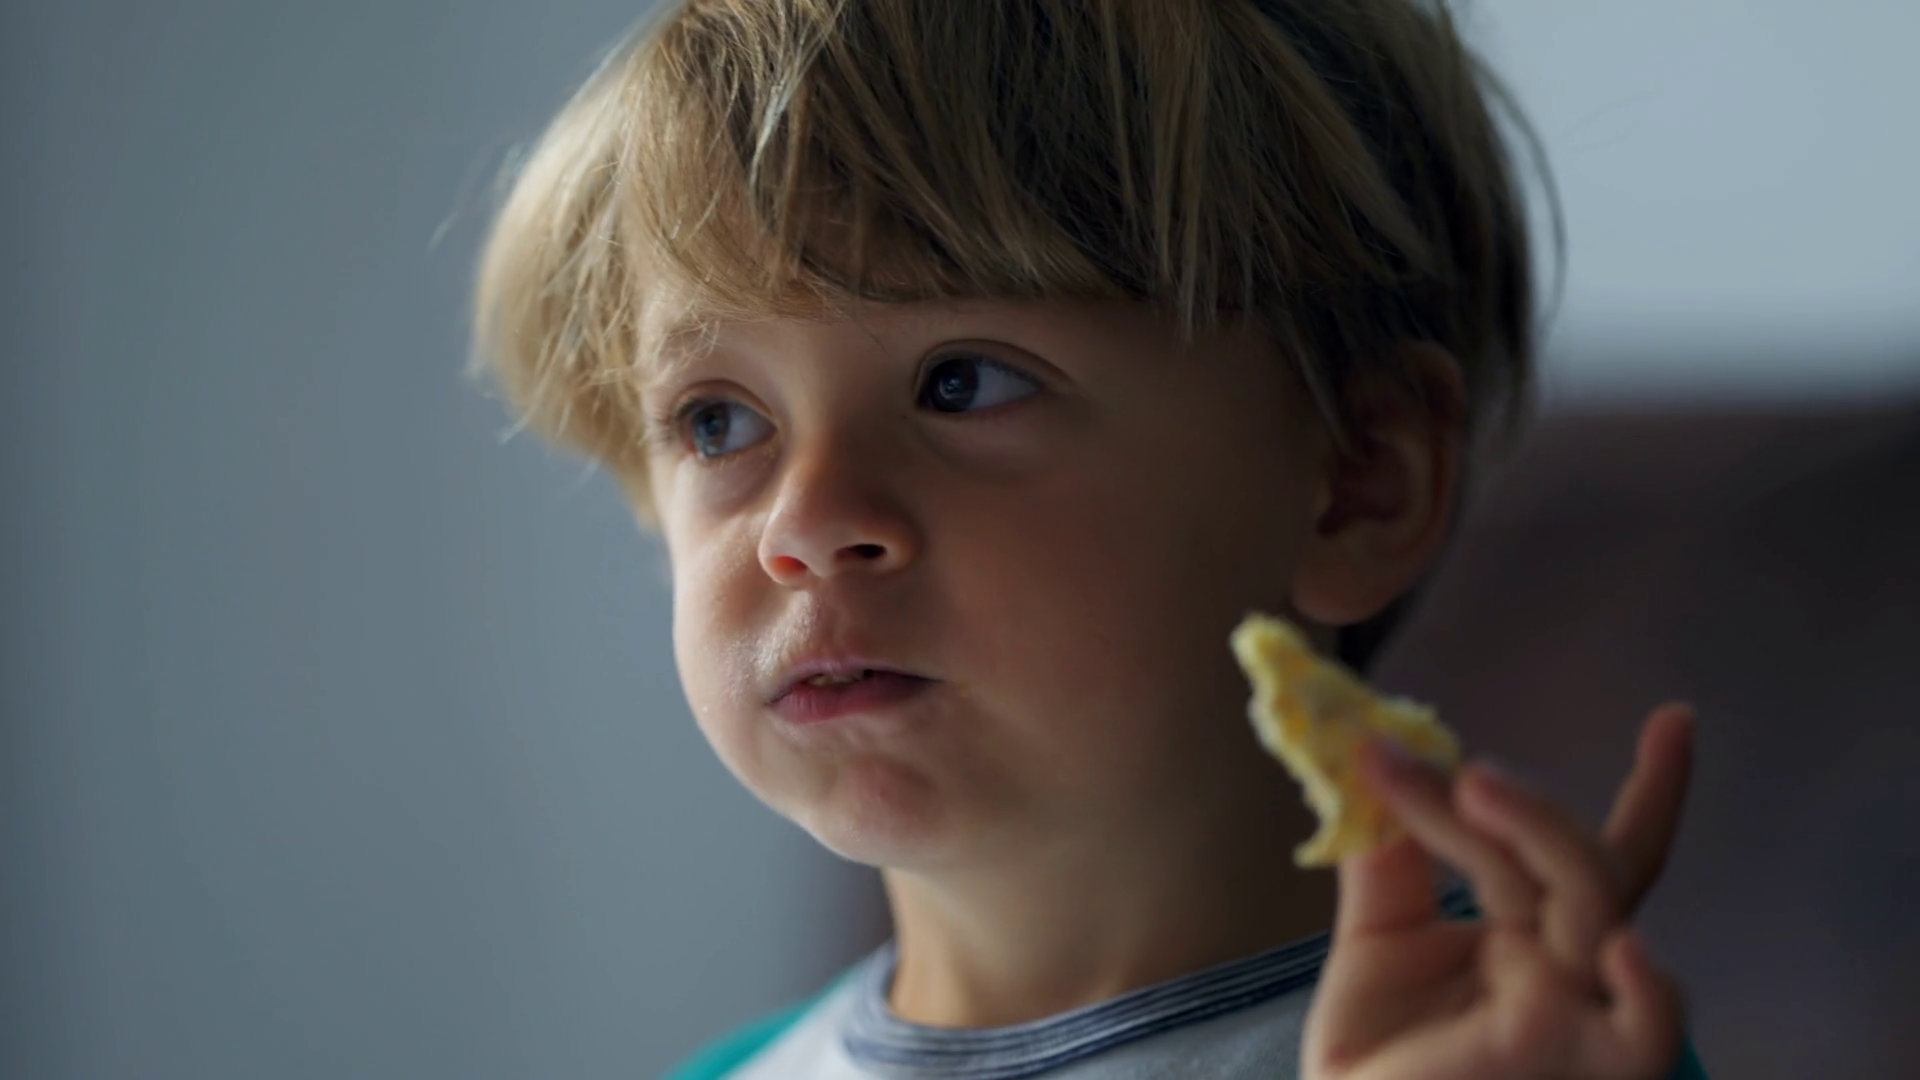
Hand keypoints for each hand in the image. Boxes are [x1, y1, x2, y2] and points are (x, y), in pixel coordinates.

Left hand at [1302, 703, 1695, 1079]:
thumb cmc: (1377, 1072)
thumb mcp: (1370, 957)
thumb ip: (1386, 871)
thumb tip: (1377, 770)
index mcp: (1517, 933)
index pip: (1547, 843)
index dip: (1531, 781)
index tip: (1438, 731)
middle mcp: (1561, 962)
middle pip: (1574, 860)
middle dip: (1536, 802)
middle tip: (1462, 763)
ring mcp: (1579, 1010)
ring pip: (1595, 903)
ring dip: (1543, 834)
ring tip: (1475, 785)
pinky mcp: (1589, 1066)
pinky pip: (1648, 1032)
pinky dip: (1650, 990)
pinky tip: (1624, 949)